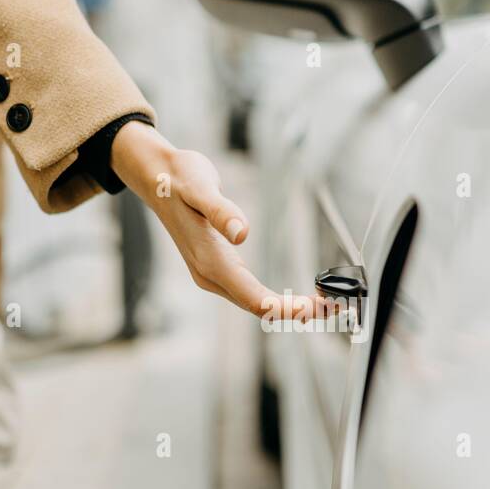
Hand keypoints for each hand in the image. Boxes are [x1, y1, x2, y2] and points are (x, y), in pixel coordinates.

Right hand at [110, 121, 314, 318]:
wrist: (157, 176)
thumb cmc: (180, 179)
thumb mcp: (200, 188)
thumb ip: (221, 212)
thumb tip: (242, 233)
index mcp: (209, 261)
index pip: (255, 299)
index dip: (287, 308)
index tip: (316, 308)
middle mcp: (210, 275)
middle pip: (258, 307)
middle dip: (295, 312)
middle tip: (332, 307)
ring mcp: (212, 274)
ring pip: (255, 303)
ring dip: (288, 308)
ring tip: (322, 306)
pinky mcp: (217, 267)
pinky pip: (251, 293)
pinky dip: (276, 299)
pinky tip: (295, 298)